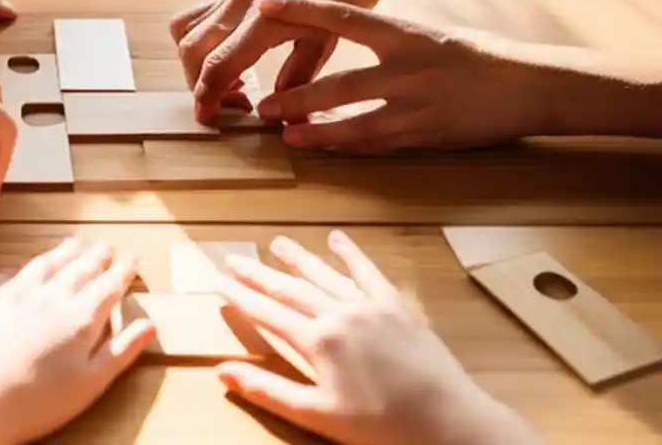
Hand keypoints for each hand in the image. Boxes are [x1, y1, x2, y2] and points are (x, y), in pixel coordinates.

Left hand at [0, 240, 155, 443]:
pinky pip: (9, 274)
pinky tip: (25, 266)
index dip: (123, 270)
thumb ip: (120, 351)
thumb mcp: (89, 385)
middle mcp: (50, 297)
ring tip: (75, 242)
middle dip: (98, 255)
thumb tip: (149, 324)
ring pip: (46, 264)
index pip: (109, 285)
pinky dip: (24, 267)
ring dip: (64, 251)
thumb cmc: (32, 403)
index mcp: (81, 318)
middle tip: (108, 245)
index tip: (132, 258)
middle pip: (80, 268)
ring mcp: (14, 295)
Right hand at [170, 0, 400, 122]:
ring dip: (193, 62)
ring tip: (224, 82)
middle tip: (223, 104)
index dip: (208, 95)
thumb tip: (286, 121)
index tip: (207, 118)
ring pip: (185, 28)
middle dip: (197, 83)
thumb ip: (299, 79)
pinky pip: (195, 15)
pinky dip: (197, 42)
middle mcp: (241, 1)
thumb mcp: (327, 43)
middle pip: (192, 48)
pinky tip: (226, 58)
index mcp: (267, 19)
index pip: (220, 63)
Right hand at [216, 231, 540, 444]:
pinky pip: (368, 273)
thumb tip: (223, 371)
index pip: (266, 314)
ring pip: (324, 274)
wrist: (446, 418)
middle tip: (233, 257)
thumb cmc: (381, 424)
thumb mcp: (317, 415)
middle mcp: (339, 313)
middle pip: (289, 288)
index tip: (217, 281)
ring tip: (276, 241)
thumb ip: (268, 390)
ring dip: (298, 258)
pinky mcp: (396, 306)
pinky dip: (351, 254)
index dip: (239, 297)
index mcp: (317, 341)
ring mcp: (369, 306)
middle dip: (258, 273)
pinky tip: (338, 239)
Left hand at [253, 0, 540, 152]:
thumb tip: (345, 36)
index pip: (344, 19)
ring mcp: (417, 106)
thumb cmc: (478, 56)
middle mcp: (408, 70)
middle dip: (297, 97)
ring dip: (317, 132)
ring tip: (287, 136)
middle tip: (263, 106)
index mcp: (407, 35)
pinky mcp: (427, 135)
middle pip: (340, 85)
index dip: (303, 10)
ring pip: (355, 125)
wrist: (530, 87)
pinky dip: (349, 148)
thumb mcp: (430, 36)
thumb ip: (388, 40)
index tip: (267, 4)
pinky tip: (325, 149)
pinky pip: (378, 145)